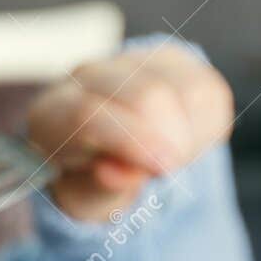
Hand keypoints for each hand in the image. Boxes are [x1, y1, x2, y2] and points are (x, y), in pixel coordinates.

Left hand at [26, 43, 233, 222]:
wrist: (111, 155)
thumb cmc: (91, 180)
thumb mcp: (89, 198)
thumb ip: (101, 186)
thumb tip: (116, 172)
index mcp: (53, 113)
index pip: (89, 114)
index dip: (131, 139)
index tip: (164, 167)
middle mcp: (89, 77)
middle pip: (144, 94)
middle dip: (170, 137)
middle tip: (169, 171)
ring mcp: (132, 62)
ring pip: (184, 88)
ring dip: (190, 136)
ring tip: (171, 161)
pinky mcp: (173, 62)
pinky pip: (208, 90)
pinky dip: (206, 128)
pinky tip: (186, 143)